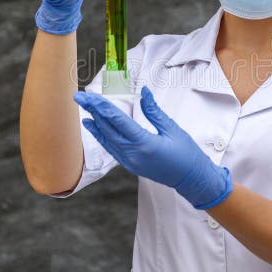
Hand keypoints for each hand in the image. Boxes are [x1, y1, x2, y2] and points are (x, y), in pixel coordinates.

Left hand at [74, 86, 233, 209]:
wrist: (192, 179)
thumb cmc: (186, 154)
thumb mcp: (172, 129)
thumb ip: (154, 111)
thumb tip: (143, 92)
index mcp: (144, 143)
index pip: (117, 120)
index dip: (101, 106)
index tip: (88, 96)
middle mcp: (132, 154)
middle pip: (107, 128)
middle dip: (93, 111)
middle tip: (79, 97)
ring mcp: (130, 161)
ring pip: (107, 139)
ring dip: (95, 123)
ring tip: (84, 109)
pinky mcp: (130, 165)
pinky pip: (111, 148)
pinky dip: (101, 136)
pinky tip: (94, 127)